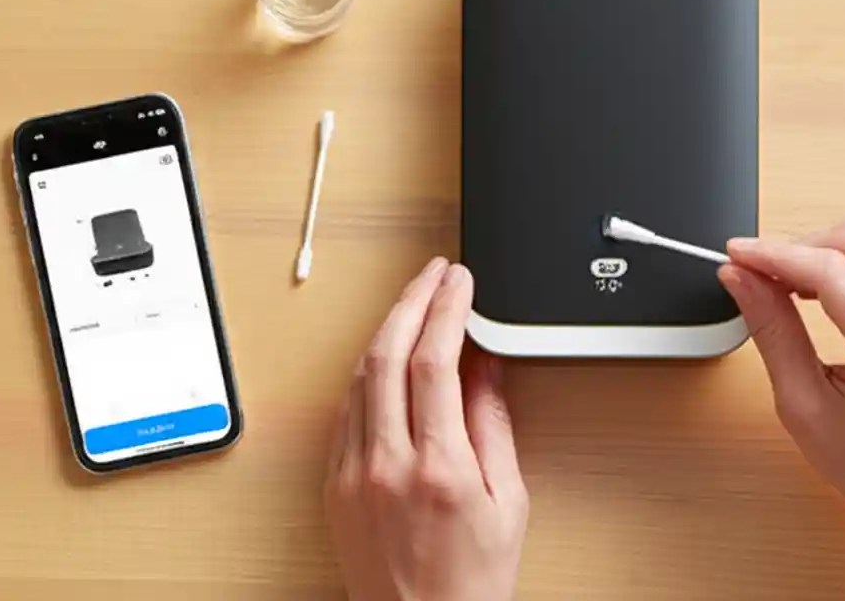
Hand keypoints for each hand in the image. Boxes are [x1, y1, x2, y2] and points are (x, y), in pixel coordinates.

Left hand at [325, 258, 528, 600]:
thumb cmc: (473, 581)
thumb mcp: (509, 502)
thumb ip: (493, 426)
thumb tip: (485, 366)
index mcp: (440, 469)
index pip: (436, 362)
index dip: (448, 309)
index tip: (460, 281)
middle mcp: (387, 465)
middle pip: (388, 354)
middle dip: (412, 300)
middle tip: (434, 274)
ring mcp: (353, 474)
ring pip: (359, 377)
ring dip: (386, 329)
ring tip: (414, 303)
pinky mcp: (334, 485)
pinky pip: (346, 410)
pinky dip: (367, 372)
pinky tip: (387, 356)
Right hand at [719, 217, 844, 600]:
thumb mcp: (803, 404)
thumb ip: (771, 330)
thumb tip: (742, 279)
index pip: (830, 269)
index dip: (774, 254)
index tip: (738, 256)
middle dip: (800, 245)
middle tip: (761, 272)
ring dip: (825, 252)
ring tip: (788, 286)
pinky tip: (823, 293)